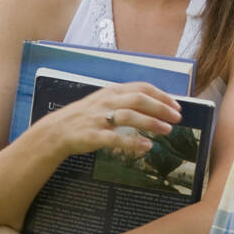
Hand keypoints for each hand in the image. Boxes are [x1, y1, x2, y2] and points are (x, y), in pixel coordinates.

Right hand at [43, 81, 181, 165]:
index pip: (141, 87)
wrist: (57, 130)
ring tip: (167, 130)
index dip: (161, 95)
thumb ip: (125, 101)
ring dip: (151, 123)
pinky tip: (146, 146)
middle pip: (139, 99)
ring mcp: (99, 118)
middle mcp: (107, 101)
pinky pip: (115, 138)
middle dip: (161, 108)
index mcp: (111, 91)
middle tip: (177, 118)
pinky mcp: (93, 136)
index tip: (176, 105)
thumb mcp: (104, 102)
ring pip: (129, 117)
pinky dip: (133, 142)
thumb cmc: (85, 117)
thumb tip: (154, 106)